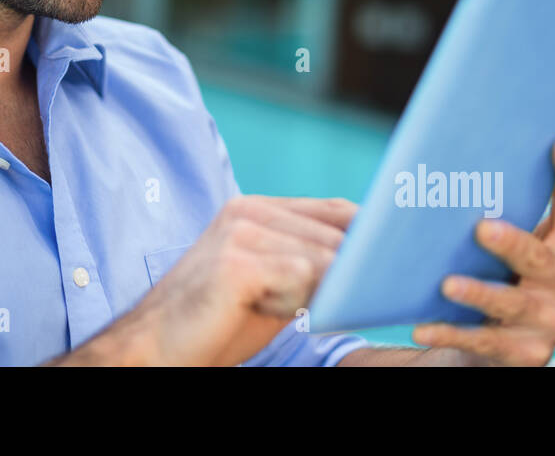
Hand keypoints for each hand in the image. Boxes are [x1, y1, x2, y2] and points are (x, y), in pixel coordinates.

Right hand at [118, 195, 357, 365]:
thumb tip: (370, 264)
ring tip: (286, 307)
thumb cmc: (215, 322)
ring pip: (324, 259)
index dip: (372, 232)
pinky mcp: (237, 261)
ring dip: (321, 293)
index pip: (335, 210)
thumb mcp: (272, 284)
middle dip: (357, 271)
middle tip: (362, 297)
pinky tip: (270, 310)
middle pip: (337, 235)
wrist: (155, 346)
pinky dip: (298, 303)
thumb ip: (310, 264)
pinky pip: (303, 277)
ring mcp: (241, 232)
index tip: (399, 258)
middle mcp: (248, 211)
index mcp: (256, 208)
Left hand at [411, 138, 554, 365]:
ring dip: (479, 294)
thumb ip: (491, 215)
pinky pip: (483, 342)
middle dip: (513, 243)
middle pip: (541, 260)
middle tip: (481, 228)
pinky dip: (450, 333)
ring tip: (447, 284)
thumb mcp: (497, 249)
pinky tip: (422, 326)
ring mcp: (549, 323)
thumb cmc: (488, 278)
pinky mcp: (526, 356)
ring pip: (512, 304)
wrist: (490, 349)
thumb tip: (435, 167)